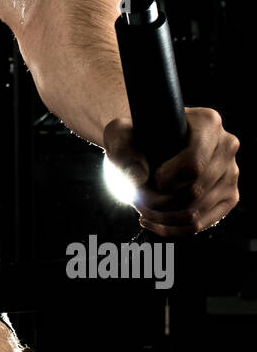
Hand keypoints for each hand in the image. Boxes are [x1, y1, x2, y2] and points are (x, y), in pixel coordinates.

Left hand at [103, 107, 239, 236]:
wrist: (147, 144)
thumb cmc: (135, 136)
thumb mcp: (120, 133)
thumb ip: (122, 149)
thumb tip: (140, 176)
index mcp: (208, 122)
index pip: (193, 165)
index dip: (166, 181)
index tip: (148, 179)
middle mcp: (227, 146)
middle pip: (195, 192)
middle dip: (159, 203)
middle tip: (135, 199)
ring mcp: (231, 173)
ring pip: (196, 212)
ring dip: (162, 217)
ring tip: (141, 209)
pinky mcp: (229, 197)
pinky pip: (201, 224)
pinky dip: (172, 229)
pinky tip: (152, 222)